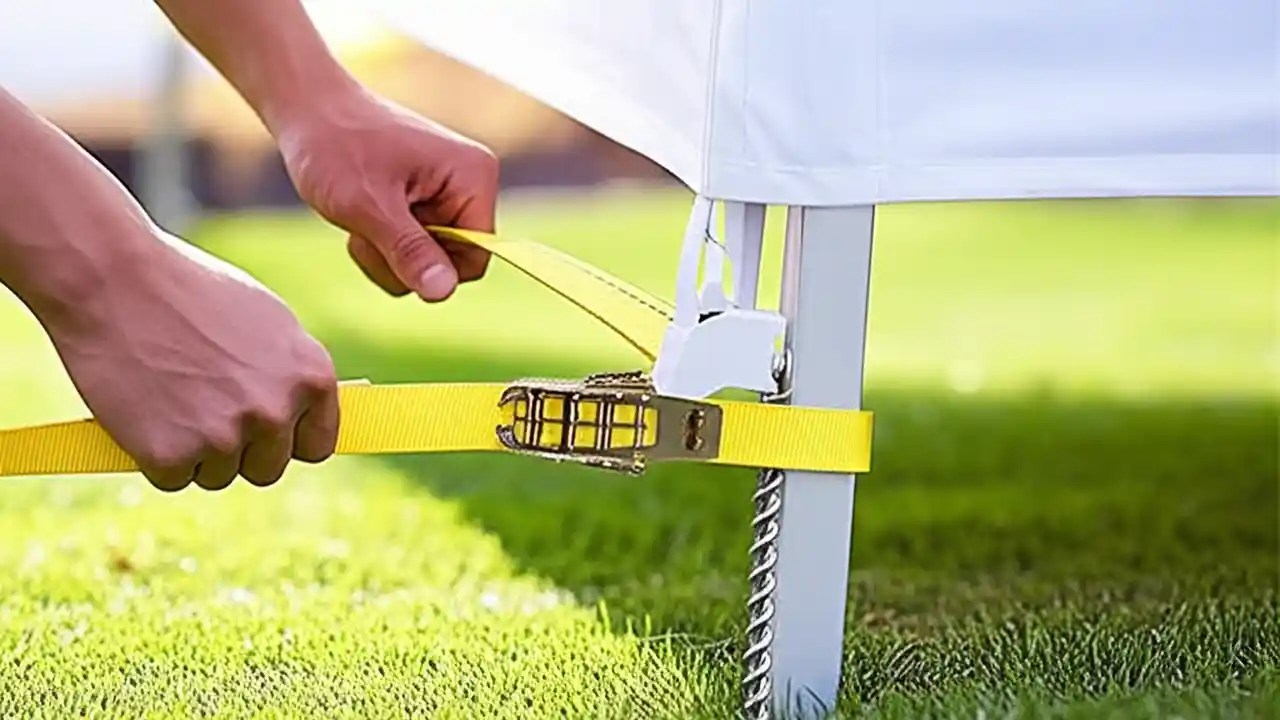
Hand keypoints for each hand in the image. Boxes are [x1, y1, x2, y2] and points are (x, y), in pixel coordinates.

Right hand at [39, 228, 339, 491]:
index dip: (287, 441)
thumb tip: (303, 417)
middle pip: (267, 469)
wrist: (114, 278)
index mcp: (311, 376)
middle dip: (239, 450)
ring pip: (218, 475)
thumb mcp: (267, 324)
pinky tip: (143, 408)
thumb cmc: (190, 293)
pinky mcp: (172, 455)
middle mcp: (276, 411)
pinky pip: (172, 478)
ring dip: (194, 450)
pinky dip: (152, 454)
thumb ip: (290, 375)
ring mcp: (225, 437)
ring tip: (170, 395)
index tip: (264, 433)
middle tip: (202, 407)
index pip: (317, 446)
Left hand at [274, 87, 498, 301]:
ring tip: (359, 217)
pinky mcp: (426, 199)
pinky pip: (414, 246)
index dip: (434, 267)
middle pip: (452, 263)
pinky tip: (362, 214)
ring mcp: (448, 192)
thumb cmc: (334, 144)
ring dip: (387, 253)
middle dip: (404, 259)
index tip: (390, 247)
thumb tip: (443, 292)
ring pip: (428, 260)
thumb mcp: (367, 206)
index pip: (477, 258)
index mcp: (474, 177)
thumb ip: (408, 250)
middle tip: (366, 228)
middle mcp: (471, 184)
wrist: (307, 107)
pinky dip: (383, 242)